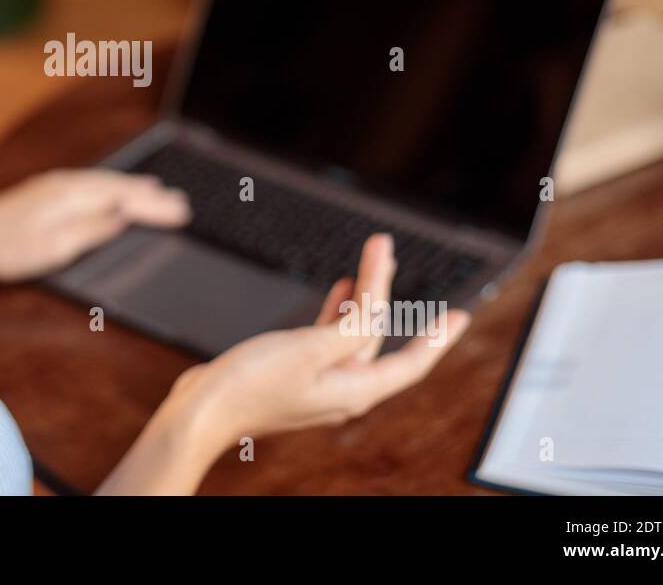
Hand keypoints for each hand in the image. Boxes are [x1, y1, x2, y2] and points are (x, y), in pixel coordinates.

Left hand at [0, 168, 189, 299]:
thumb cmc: (5, 250)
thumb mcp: (53, 248)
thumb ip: (91, 229)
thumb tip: (123, 216)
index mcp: (71, 195)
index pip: (125, 198)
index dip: (154, 207)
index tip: (181, 213)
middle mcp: (64, 184)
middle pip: (118, 186)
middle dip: (150, 195)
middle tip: (180, 204)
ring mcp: (52, 186)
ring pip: (103, 182)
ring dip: (131, 188)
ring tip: (155, 192)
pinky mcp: (41, 194)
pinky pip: (88, 184)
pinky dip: (109, 187)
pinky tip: (110, 193)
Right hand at [176, 234, 469, 451]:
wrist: (202, 409)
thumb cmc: (251, 385)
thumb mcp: (309, 349)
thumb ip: (350, 328)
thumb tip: (379, 313)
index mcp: (354, 390)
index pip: (410, 364)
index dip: (437, 339)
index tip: (460, 316)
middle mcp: (341, 389)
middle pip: (377, 337)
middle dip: (384, 293)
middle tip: (386, 252)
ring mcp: (317, 381)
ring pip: (351, 334)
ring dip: (360, 298)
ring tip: (370, 262)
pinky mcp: (294, 372)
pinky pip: (328, 338)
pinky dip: (336, 312)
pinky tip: (340, 291)